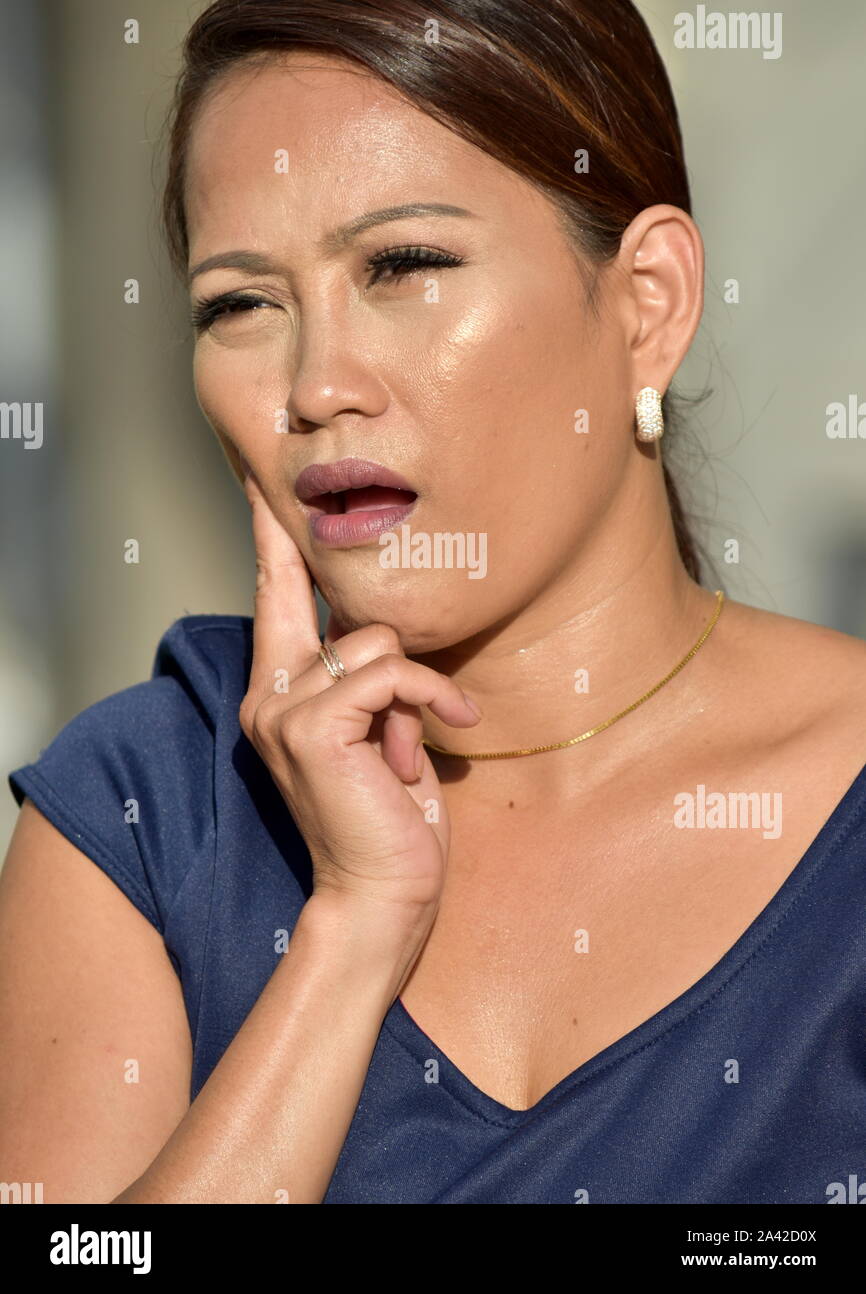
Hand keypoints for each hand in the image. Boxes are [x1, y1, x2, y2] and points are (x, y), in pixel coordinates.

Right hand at [238, 471, 481, 924]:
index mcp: (279, 694)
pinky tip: (450, 729)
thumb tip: (383, 638)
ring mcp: (283, 710)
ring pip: (373, 639)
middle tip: (327, 559)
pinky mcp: (313, 725)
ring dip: (416, 687)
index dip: (271, 539)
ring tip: (417, 742)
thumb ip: (367, 682)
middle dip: (332, 570)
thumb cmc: (390, 819)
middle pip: (315, 597)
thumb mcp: (379, 735)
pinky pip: (391, 672)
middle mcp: (268, 695)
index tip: (262, 486)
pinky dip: (429, 698)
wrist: (381, 894)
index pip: (273, 597)